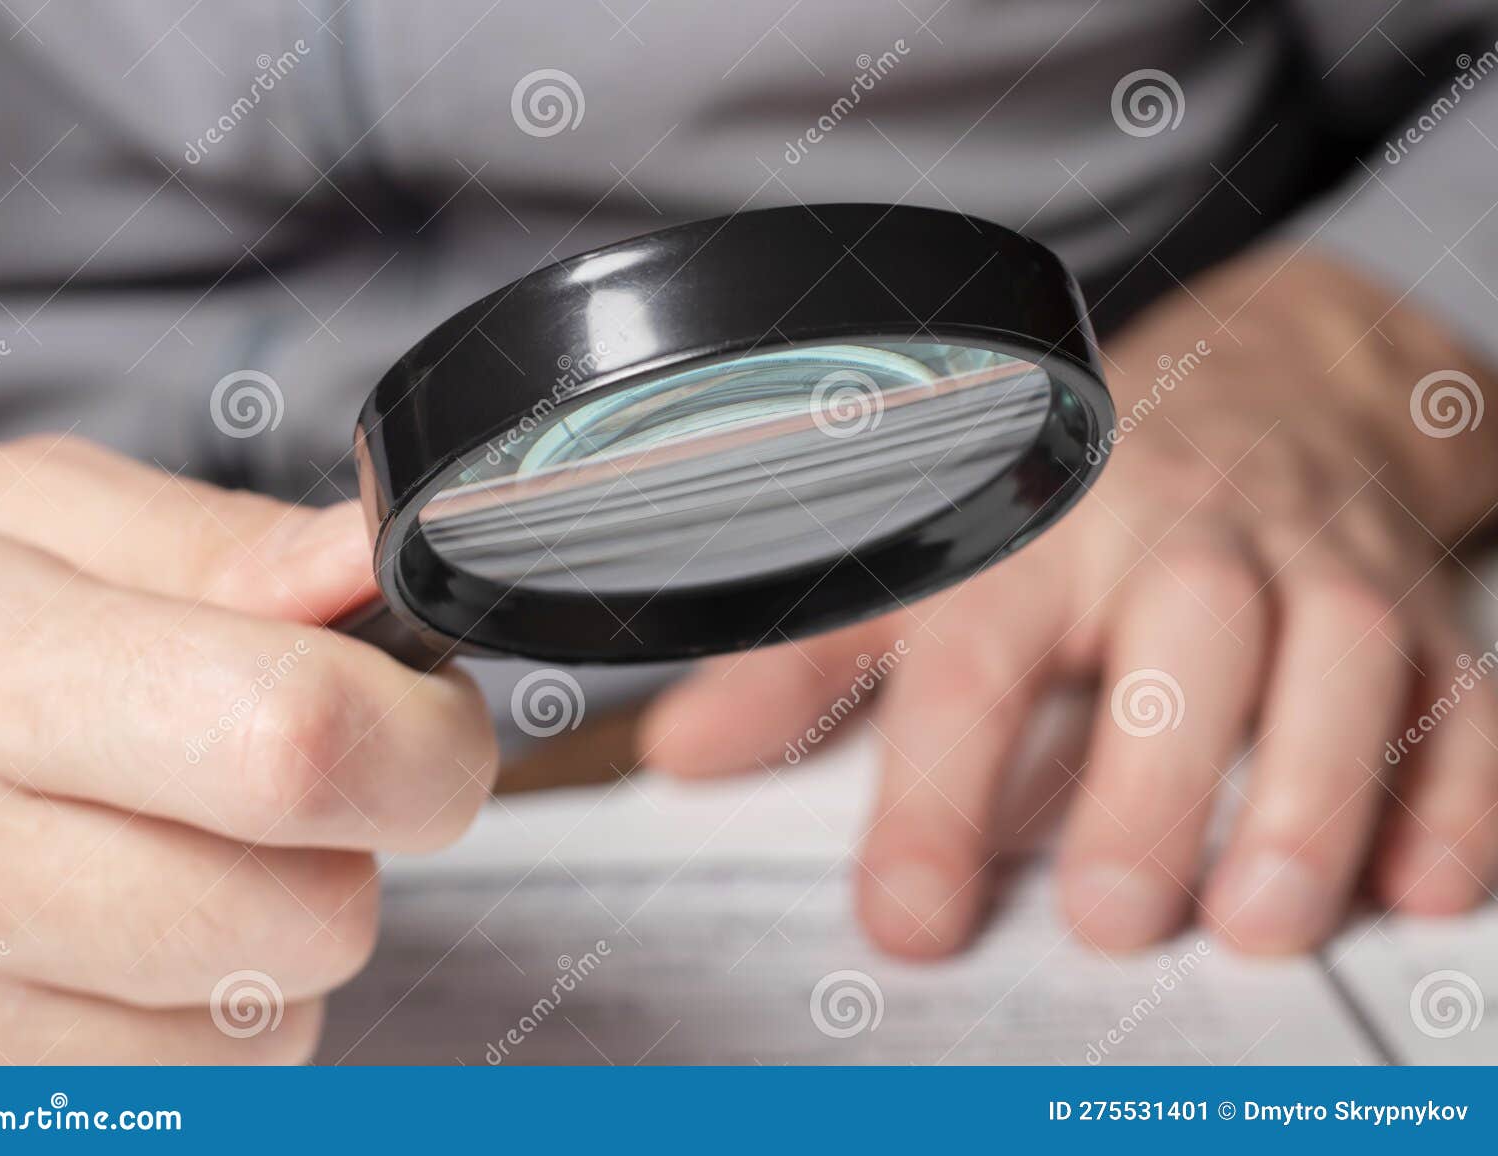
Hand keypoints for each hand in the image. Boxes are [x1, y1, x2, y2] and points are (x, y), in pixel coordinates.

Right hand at [0, 437, 495, 1062]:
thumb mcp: (21, 520)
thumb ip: (219, 547)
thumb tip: (375, 567)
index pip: (292, 740)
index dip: (417, 733)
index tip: (426, 711)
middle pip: (314, 912)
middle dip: (349, 840)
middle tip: (259, 775)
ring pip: (275, 1024)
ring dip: (267, 936)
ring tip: (149, 848)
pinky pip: (202, 1096)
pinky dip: (197, 1022)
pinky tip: (104, 937)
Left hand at [641, 246, 1497, 956]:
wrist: (1266, 385)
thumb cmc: (1074, 495)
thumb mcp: (927, 563)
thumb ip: (810, 661)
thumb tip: (681, 753)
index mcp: (1035, 529)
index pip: (973, 659)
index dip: (935, 793)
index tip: (908, 919)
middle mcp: (1179, 537)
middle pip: (1178, 638)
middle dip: (1149, 781)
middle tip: (1107, 919)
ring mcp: (1312, 563)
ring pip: (1339, 655)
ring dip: (1311, 792)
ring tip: (1262, 921)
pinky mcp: (1414, 604)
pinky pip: (1460, 685)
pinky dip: (1456, 784)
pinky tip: (1425, 881)